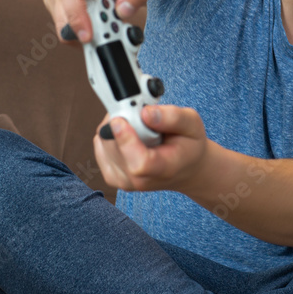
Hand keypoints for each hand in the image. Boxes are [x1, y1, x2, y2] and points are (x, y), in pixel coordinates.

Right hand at [43, 0, 159, 42]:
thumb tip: (124, 12)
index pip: (69, 3)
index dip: (78, 23)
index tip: (89, 37)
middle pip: (67, 26)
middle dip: (92, 31)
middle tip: (113, 21)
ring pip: (66, 30)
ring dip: (89, 28)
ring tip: (106, 11)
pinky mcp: (52, 4)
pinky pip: (67, 27)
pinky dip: (83, 24)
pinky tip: (96, 10)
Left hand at [93, 105, 209, 192]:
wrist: (184, 168)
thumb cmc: (188, 146)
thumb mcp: (192, 125)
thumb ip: (173, 117)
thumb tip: (146, 113)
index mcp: (164, 170)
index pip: (139, 164)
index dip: (126, 141)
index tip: (121, 120)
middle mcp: (139, 180)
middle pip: (115, 146)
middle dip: (124, 121)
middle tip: (141, 113)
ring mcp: (122, 180)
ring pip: (104, 142)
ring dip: (116, 126)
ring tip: (139, 125)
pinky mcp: (111, 175)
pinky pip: (100, 145)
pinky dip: (111, 133)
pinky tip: (129, 133)